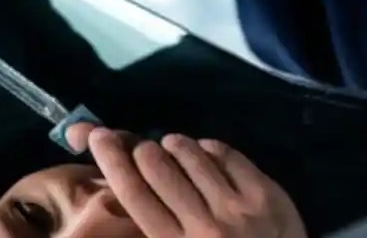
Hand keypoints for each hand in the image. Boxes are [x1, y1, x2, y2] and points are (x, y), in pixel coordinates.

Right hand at [67, 124, 306, 237]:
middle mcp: (204, 228)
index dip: (112, 160)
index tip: (100, 137)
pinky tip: (205, 151)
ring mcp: (238, 209)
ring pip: (193, 155)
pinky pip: (227, 154)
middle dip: (144, 150)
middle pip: (159, 168)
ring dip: (176, 144)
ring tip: (171, 145)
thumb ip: (155, 230)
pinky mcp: (266, 195)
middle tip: (143, 149)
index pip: (134, 194)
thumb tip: (128, 187)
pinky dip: (210, 147)